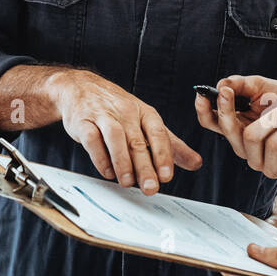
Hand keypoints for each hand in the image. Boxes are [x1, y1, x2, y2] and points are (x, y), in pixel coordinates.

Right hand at [53, 69, 201, 193]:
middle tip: (151, 188)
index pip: (158, 132)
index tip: (167, 176)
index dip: (163, 154)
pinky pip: (92, 139)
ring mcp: (103, 115)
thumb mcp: (146, 120)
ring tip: (127, 181)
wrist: (80, 87)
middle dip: (145, 166)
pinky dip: (100, 157)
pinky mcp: (83, 122)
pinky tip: (107, 172)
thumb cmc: (117, 107)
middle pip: (137, 140)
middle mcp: (126, 112)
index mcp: (144, 112)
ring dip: (122, 161)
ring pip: (115, 137)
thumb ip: (170, 143)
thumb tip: (196, 163)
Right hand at [194, 75, 276, 178]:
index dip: (203, 109)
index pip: (210, 121)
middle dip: (226, 108)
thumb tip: (221, 85)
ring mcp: (257, 159)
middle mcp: (242, 144)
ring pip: (251, 136)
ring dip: (273, 116)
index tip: (202, 93)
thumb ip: (241, 84)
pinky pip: (273, 145)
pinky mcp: (273, 168)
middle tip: (231, 91)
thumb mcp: (265, 87)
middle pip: (225, 128)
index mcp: (236, 124)